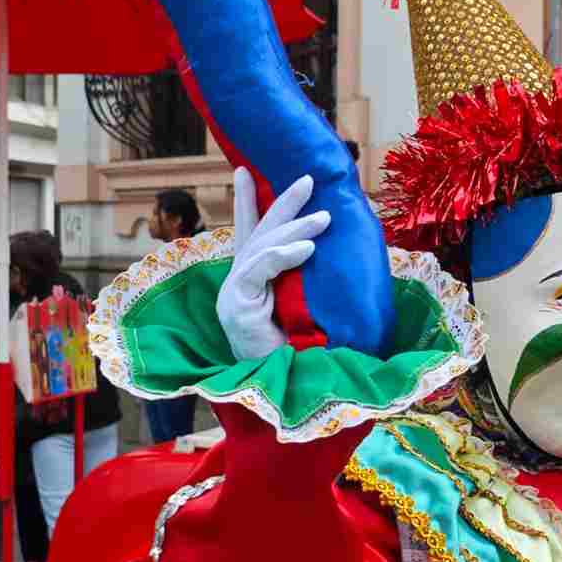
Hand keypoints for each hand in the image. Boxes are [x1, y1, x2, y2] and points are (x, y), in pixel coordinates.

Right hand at [217, 168, 330, 360]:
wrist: (288, 390)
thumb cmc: (302, 355)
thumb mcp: (306, 308)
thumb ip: (304, 281)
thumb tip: (327, 250)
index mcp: (252, 283)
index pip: (250, 234)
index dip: (247, 202)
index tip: (243, 170)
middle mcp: (238, 284)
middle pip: (259, 232)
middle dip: (283, 203)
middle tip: (309, 179)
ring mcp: (233, 294)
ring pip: (263, 247)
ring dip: (297, 228)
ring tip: (326, 217)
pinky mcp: (236, 306)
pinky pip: (260, 269)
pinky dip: (284, 254)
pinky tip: (309, 247)